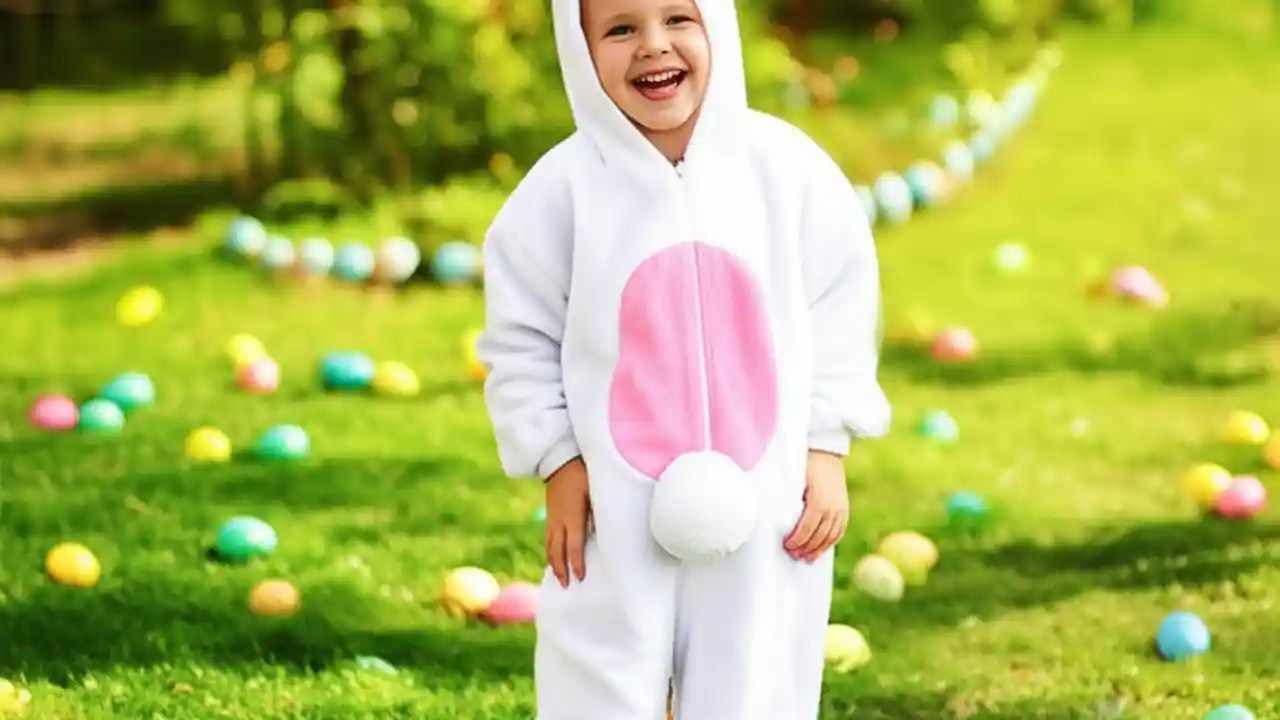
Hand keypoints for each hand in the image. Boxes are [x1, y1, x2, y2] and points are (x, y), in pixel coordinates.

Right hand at [545, 457, 592, 586]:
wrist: (559, 461)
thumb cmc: (581, 474)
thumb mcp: (594, 490)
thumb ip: (598, 512)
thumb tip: (603, 532)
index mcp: (572, 516)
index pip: (574, 546)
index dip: (577, 563)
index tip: (580, 578)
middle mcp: (559, 521)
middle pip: (557, 551)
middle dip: (561, 570)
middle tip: (566, 586)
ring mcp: (552, 518)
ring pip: (549, 546)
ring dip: (553, 563)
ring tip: (558, 578)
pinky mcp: (549, 515)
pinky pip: (547, 538)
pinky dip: (549, 551)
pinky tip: (553, 558)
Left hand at [783, 450, 849, 562]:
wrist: (826, 453)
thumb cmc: (804, 466)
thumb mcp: (794, 482)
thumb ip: (788, 501)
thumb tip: (776, 519)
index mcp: (818, 502)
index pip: (806, 529)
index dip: (797, 540)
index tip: (787, 546)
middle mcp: (832, 508)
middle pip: (819, 536)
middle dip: (806, 548)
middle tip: (793, 554)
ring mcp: (841, 510)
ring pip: (831, 537)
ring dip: (818, 549)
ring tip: (806, 558)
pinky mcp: (845, 509)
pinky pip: (839, 531)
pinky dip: (830, 542)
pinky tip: (821, 549)